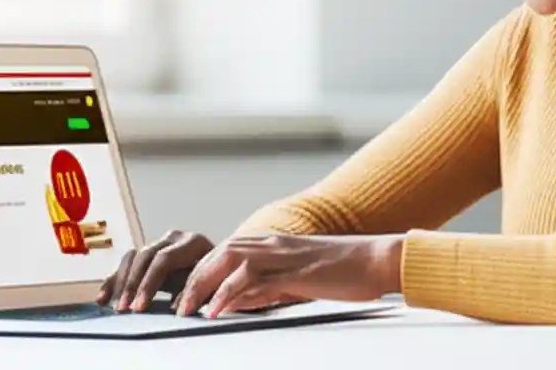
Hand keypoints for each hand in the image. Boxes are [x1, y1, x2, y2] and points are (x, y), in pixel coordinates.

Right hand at [97, 230, 213, 312]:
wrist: (224, 272)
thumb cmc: (220, 281)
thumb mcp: (212, 286)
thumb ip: (195, 292)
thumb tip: (177, 307)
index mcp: (192, 242)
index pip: (163, 259)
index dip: (148, 284)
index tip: (139, 307)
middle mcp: (174, 239)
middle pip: (144, 257)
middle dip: (132, 285)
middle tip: (124, 309)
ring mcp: (160, 244)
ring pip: (132, 258)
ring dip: (121, 284)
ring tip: (115, 307)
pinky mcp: (149, 255)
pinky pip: (126, 264)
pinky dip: (114, 281)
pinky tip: (103, 298)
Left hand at [176, 234, 403, 317]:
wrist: (380, 259)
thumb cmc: (345, 271)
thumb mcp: (299, 280)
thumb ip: (268, 287)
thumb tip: (240, 303)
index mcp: (275, 243)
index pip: (226, 251)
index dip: (202, 270)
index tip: (185, 293)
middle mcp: (275, 244)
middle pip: (220, 253)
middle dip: (194, 278)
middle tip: (176, 304)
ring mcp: (285, 256)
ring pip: (231, 263)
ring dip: (206, 286)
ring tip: (188, 310)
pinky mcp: (297, 274)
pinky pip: (257, 282)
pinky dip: (233, 296)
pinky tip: (218, 311)